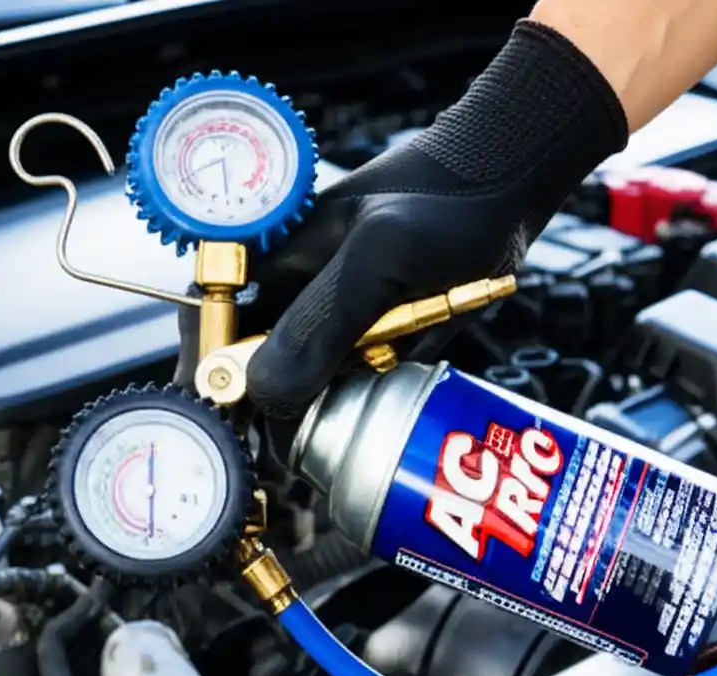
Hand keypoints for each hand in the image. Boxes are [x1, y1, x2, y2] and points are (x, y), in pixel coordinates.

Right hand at [173, 19, 625, 416]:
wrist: (506, 193)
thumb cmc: (441, 203)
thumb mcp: (381, 256)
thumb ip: (325, 321)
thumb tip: (264, 390)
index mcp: (266, 256)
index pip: (209, 321)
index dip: (209, 373)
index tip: (223, 425)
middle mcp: (287, 286)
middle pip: (248, 360)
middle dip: (265, 404)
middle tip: (292, 441)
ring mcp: (325, 311)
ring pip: (296, 378)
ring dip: (314, 405)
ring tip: (338, 423)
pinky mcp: (362, 332)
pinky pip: (342, 380)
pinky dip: (354, 397)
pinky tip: (373, 403)